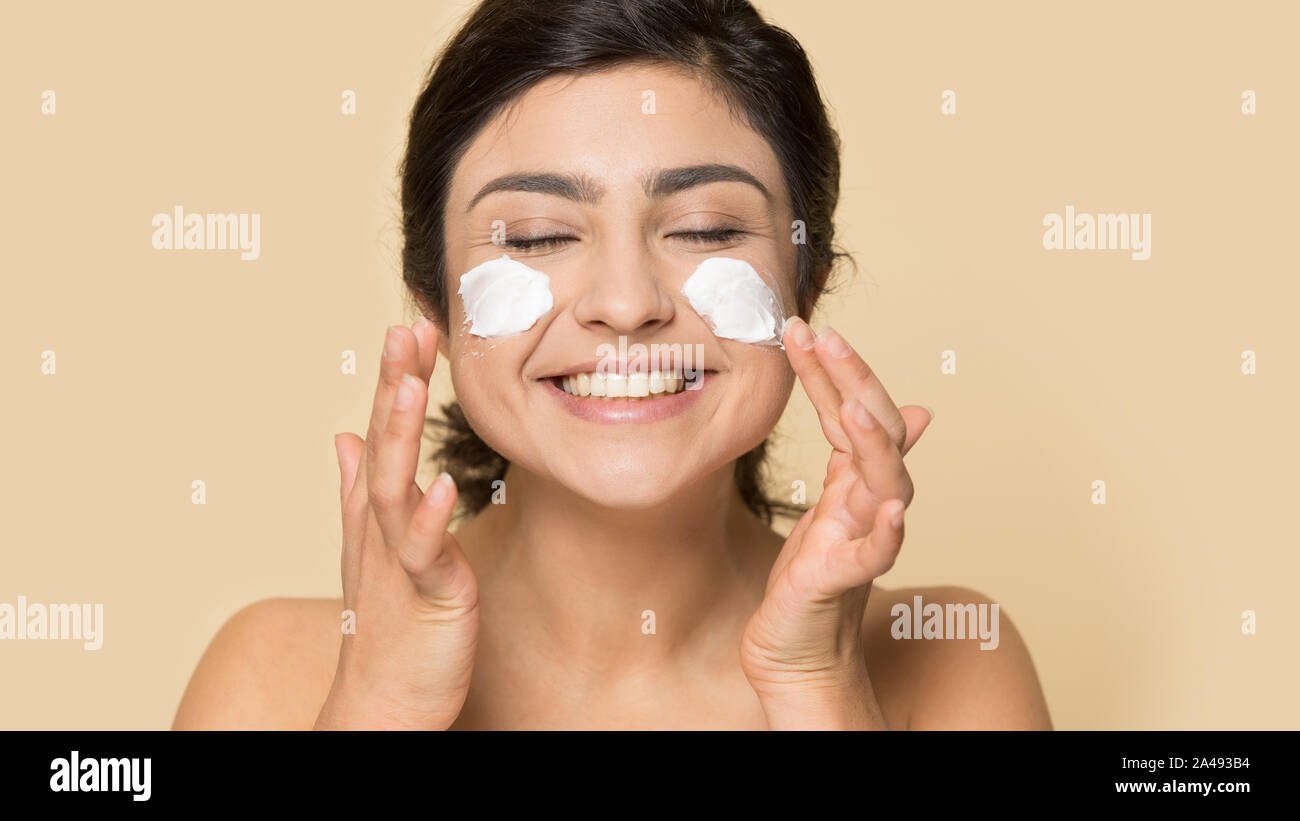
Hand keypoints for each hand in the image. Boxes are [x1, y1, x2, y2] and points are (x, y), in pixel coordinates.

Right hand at [315, 319, 479, 729]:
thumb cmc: (385, 625)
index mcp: (376, 510)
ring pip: (393, 486)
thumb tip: (344, 433)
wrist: (380, 702)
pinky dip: (430, 518)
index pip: (384, 430)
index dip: (396, 378)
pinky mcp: (425, 594)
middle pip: (382, 443)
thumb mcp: (373, 547)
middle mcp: (380, 525)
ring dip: (400, 433)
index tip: (414, 325)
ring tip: (412, 384)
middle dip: (394, 384)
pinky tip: (443, 484)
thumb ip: (357, 489)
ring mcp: (398, 558)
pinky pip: (425, 552)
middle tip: (406, 326)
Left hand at [739, 318, 932, 728]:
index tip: (801, 329)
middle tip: (826, 337)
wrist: (798, 653)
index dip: (829, 371)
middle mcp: (866, 503)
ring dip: (876, 444)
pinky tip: (891, 510)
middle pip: (876, 432)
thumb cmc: (812, 580)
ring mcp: (861, 539)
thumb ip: (857, 456)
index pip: (849, 411)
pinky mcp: (844, 581)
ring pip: (884, 484)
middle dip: (854, 382)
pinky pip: (875, 555)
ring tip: (858, 407)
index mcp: (854, 481)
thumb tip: (909, 409)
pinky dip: (886, 532)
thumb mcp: (831, 506)